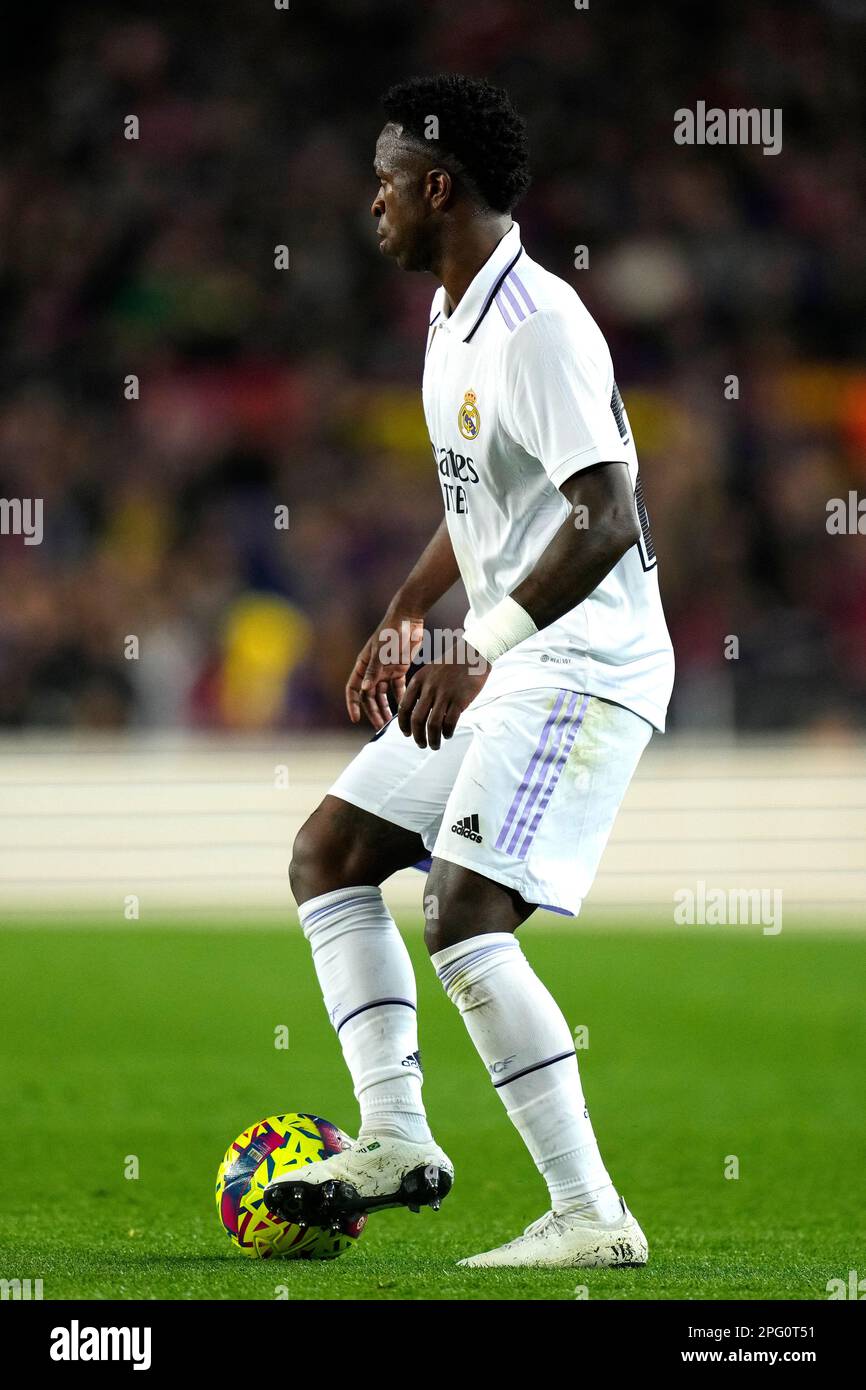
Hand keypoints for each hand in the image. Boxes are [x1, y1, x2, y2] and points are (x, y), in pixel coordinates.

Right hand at [346, 610, 424, 728]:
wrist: (408, 617)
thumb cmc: (391, 631)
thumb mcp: (381, 652)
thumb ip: (374, 671)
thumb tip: (364, 690)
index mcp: (363, 665)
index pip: (353, 688)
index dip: (352, 704)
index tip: (356, 719)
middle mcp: (372, 670)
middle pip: (368, 696)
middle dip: (372, 711)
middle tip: (380, 726)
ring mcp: (385, 670)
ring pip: (382, 695)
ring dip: (385, 708)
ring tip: (390, 723)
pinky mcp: (399, 669)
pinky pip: (398, 688)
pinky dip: (400, 698)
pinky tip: (405, 709)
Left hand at [397, 648, 489, 749]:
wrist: (472, 653)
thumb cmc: (451, 665)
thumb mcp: (429, 672)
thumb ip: (421, 690)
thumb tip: (417, 713)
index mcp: (418, 681)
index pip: (404, 708)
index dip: (403, 724)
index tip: (406, 733)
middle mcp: (429, 688)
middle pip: (416, 720)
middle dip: (417, 736)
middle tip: (420, 744)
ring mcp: (444, 694)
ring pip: (432, 725)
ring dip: (432, 739)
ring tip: (434, 745)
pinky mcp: (459, 700)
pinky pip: (449, 722)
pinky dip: (447, 732)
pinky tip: (448, 735)